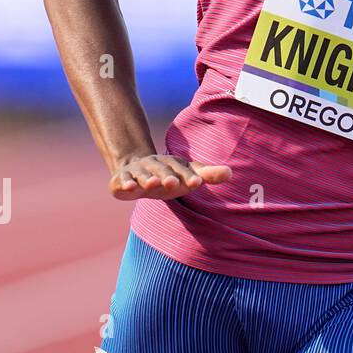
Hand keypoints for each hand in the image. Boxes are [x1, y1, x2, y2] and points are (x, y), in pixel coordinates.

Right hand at [110, 154, 231, 200]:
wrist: (135, 170)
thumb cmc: (170, 176)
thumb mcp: (188, 175)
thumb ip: (208, 174)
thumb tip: (230, 172)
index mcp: (174, 164)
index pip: (183, 170)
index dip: (189, 176)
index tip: (197, 182)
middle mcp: (156, 166)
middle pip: (163, 171)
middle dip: (168, 177)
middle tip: (173, 183)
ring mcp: (138, 172)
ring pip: (143, 175)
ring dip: (147, 179)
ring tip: (152, 183)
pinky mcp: (122, 180)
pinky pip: (123, 181)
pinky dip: (126, 183)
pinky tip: (129, 187)